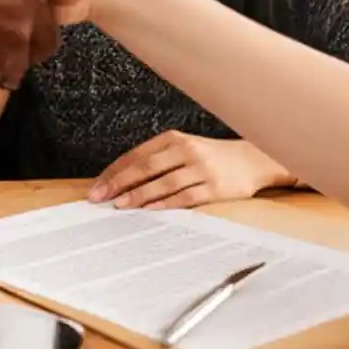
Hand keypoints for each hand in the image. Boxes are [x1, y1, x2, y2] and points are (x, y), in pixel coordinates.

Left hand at [86, 131, 296, 209]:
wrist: (252, 160)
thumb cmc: (210, 157)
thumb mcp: (182, 149)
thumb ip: (155, 160)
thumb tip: (118, 182)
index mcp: (173, 138)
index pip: (136, 155)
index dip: (114, 172)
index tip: (96, 186)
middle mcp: (186, 150)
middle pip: (145, 167)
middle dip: (118, 183)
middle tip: (99, 197)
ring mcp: (201, 168)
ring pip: (163, 182)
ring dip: (138, 195)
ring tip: (119, 205)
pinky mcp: (214, 187)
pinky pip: (185, 196)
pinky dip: (165, 204)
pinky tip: (149, 210)